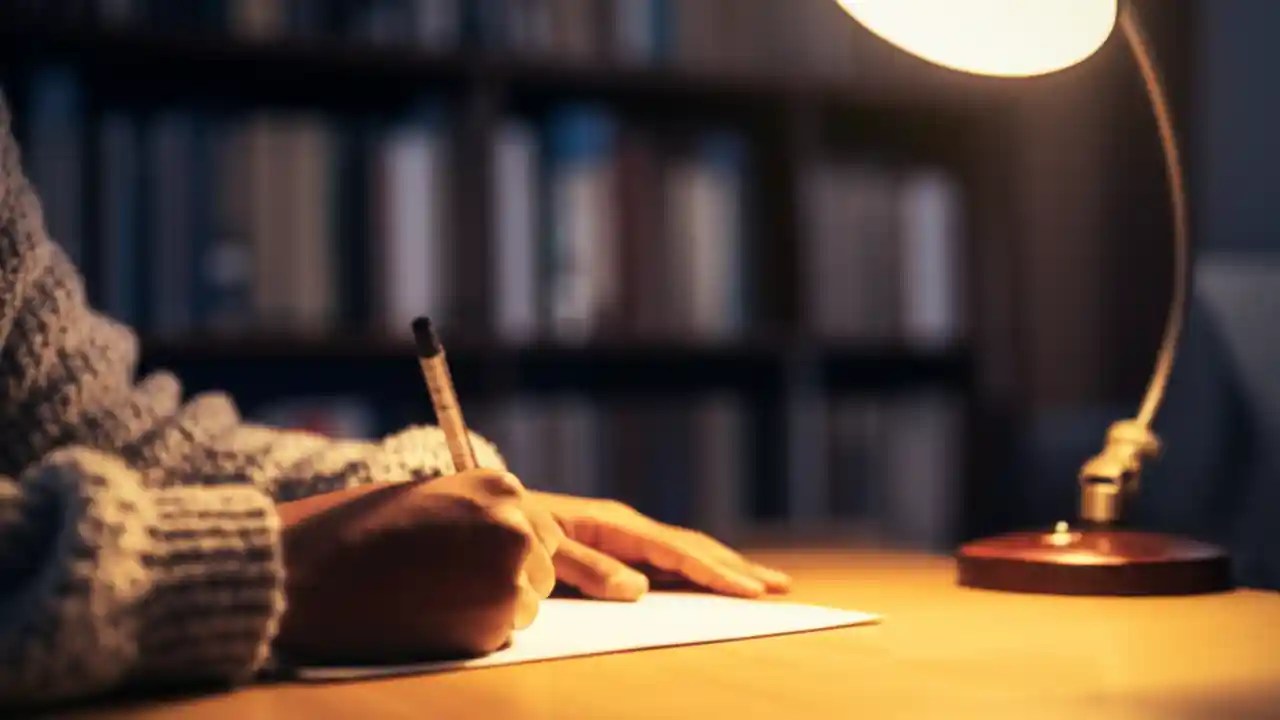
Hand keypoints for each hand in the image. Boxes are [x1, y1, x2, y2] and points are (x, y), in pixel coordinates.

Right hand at [274, 470, 561, 663]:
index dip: (513, 549)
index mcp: (500, 488)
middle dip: (511, 579)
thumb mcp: (429, 497)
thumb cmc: (355, 529)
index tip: (483, 559)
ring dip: (492, 608)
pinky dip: (470, 634)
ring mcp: (507, 578)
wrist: (306, 572)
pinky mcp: (489, 626)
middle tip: (455, 583)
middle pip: (543, 568)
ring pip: (525, 605)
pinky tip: (427, 617)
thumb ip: (477, 514)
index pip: (541, 530)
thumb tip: (510, 542)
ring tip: (433, 597)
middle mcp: (515, 528)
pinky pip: (498, 635)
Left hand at [533, 492, 790, 600]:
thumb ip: (587, 568)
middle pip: (693, 548)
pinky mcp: (617, 550)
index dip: (715, 572)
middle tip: (779, 587)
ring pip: (685, 553)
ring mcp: (625, 538)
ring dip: (724, 568)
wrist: (487, 517)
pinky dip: (697, 572)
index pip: (676, 552)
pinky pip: (666, 562)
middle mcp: (627, 528)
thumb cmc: (513, 531)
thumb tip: (639, 588)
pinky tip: (715, 583)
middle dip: (736, 568)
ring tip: (763, 584)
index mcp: (614, 525)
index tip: (749, 590)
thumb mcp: (544, 549)